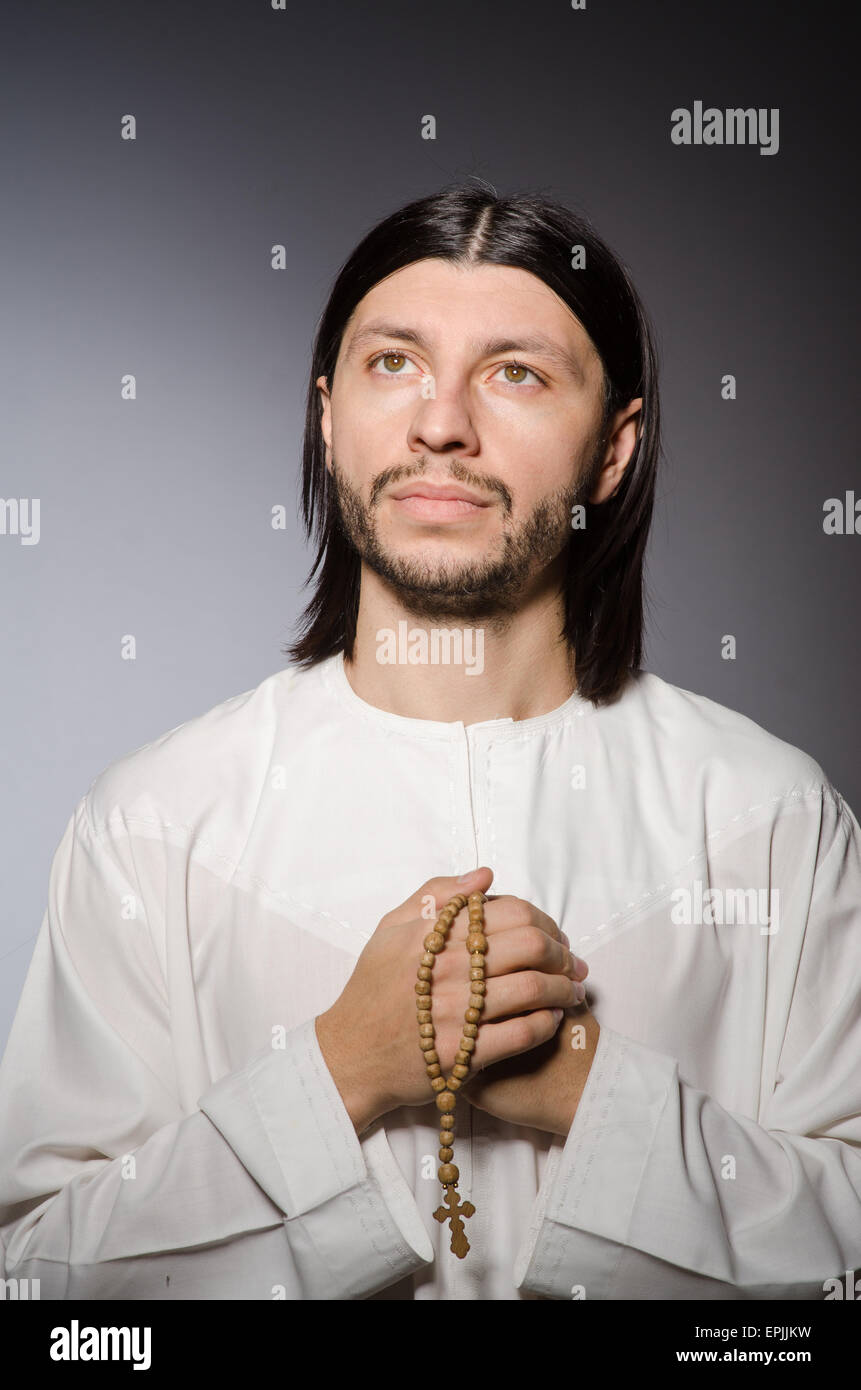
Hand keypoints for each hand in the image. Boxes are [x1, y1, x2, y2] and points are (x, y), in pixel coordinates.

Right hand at [315, 865, 585, 1134]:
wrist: (351, 1055)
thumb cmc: (372, 990)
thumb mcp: (389, 929)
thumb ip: (435, 895)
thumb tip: (484, 876)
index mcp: (434, 935)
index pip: (510, 912)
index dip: (543, 920)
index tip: (554, 934)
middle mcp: (448, 969)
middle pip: (532, 947)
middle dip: (564, 953)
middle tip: (574, 964)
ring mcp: (457, 1012)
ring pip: (535, 989)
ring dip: (565, 988)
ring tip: (574, 991)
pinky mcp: (464, 1054)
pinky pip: (523, 1033)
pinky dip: (548, 1023)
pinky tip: (554, 1019)